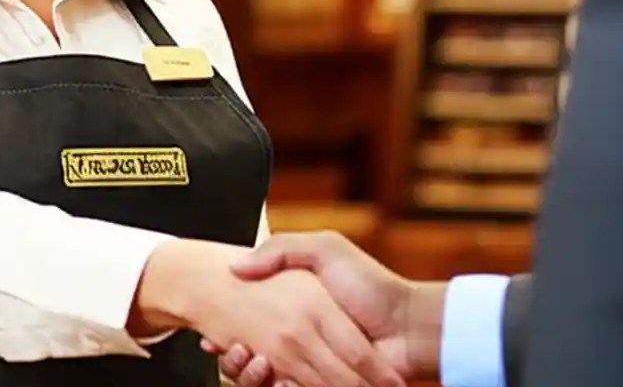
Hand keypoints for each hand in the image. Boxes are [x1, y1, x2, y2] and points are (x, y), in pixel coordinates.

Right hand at [201, 231, 446, 385]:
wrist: (408, 326)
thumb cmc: (370, 285)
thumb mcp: (325, 250)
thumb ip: (283, 250)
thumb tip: (238, 265)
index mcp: (298, 309)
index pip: (252, 322)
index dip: (229, 330)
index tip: (213, 334)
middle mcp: (302, 340)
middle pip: (253, 356)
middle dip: (235, 358)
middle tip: (227, 349)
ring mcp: (312, 366)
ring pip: (265, 378)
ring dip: (249, 374)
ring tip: (251, 360)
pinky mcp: (322, 386)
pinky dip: (274, 385)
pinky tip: (269, 373)